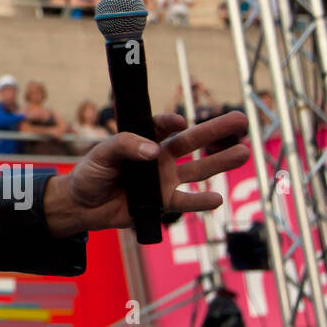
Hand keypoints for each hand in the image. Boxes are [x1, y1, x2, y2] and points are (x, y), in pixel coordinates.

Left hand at [44, 110, 249, 236]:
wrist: (82, 206)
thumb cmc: (90, 174)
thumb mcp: (101, 154)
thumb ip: (125, 146)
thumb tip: (154, 151)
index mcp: (141, 140)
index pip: (160, 126)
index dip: (170, 122)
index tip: (179, 121)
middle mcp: (157, 158)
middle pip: (190, 142)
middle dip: (215, 131)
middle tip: (240, 120)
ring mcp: (162, 180)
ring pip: (197, 170)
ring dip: (220, 162)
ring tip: (244, 152)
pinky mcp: (162, 202)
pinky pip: (185, 201)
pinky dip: (201, 201)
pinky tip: (218, 198)